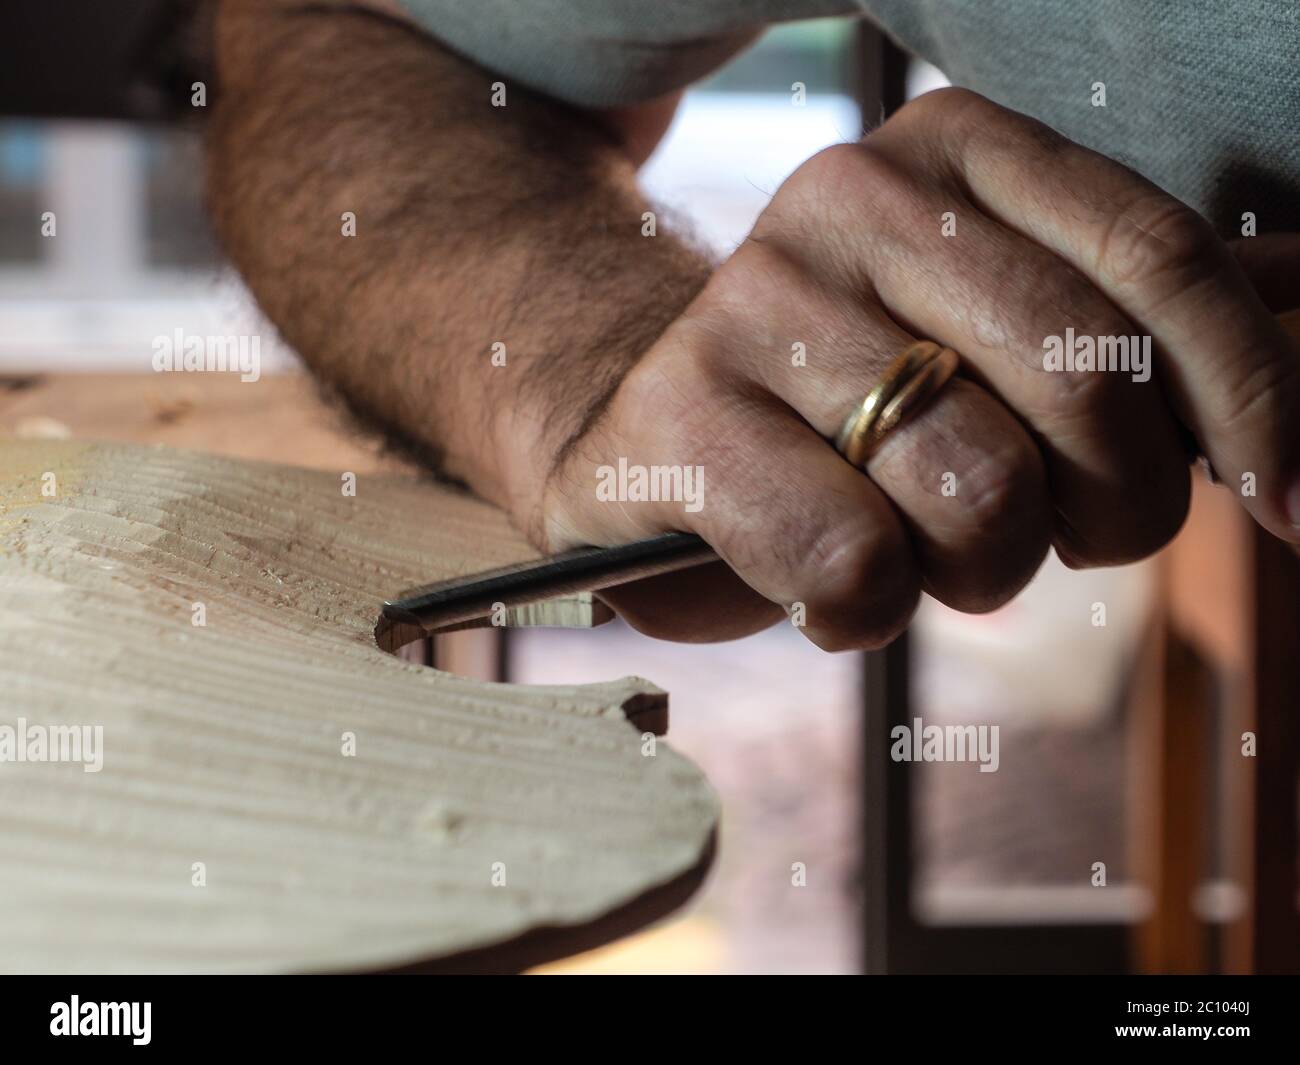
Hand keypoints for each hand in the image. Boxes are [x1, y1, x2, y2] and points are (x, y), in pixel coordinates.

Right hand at [525, 88, 1299, 649]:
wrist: (643, 424)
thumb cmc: (848, 397)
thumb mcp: (988, 326)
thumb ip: (1132, 310)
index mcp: (952, 154)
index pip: (1160, 259)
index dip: (1257, 394)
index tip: (1297, 501)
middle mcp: (852, 200)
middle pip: (1090, 389)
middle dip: (1108, 514)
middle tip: (1045, 535)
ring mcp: (755, 304)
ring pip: (979, 494)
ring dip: (974, 570)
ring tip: (917, 550)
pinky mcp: (678, 420)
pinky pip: (854, 562)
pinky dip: (863, 611)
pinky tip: (827, 584)